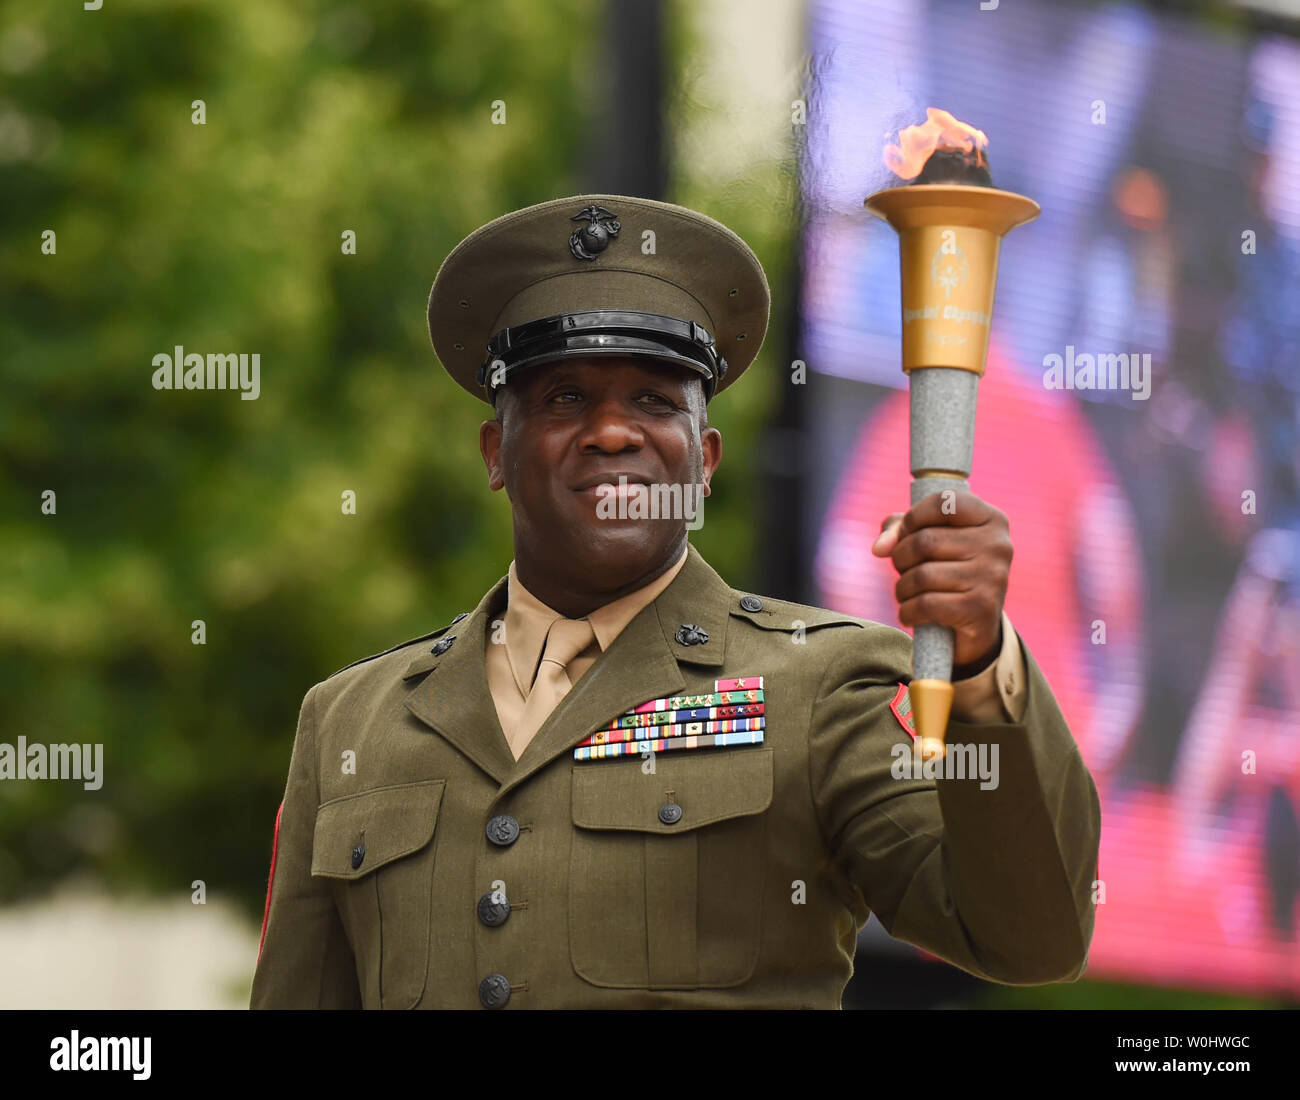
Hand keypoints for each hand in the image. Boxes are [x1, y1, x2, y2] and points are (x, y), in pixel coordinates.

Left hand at [871, 490, 1011, 668]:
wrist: (977, 626)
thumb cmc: (948, 570)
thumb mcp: (930, 540)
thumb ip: (899, 529)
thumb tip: (880, 547)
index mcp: (992, 519)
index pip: (944, 502)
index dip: (913, 517)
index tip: (907, 533)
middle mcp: (998, 545)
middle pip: (925, 541)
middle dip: (901, 558)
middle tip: (904, 569)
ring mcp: (993, 577)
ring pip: (922, 575)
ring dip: (902, 588)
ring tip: (908, 592)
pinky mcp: (981, 609)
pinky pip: (926, 604)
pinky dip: (908, 611)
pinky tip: (912, 613)